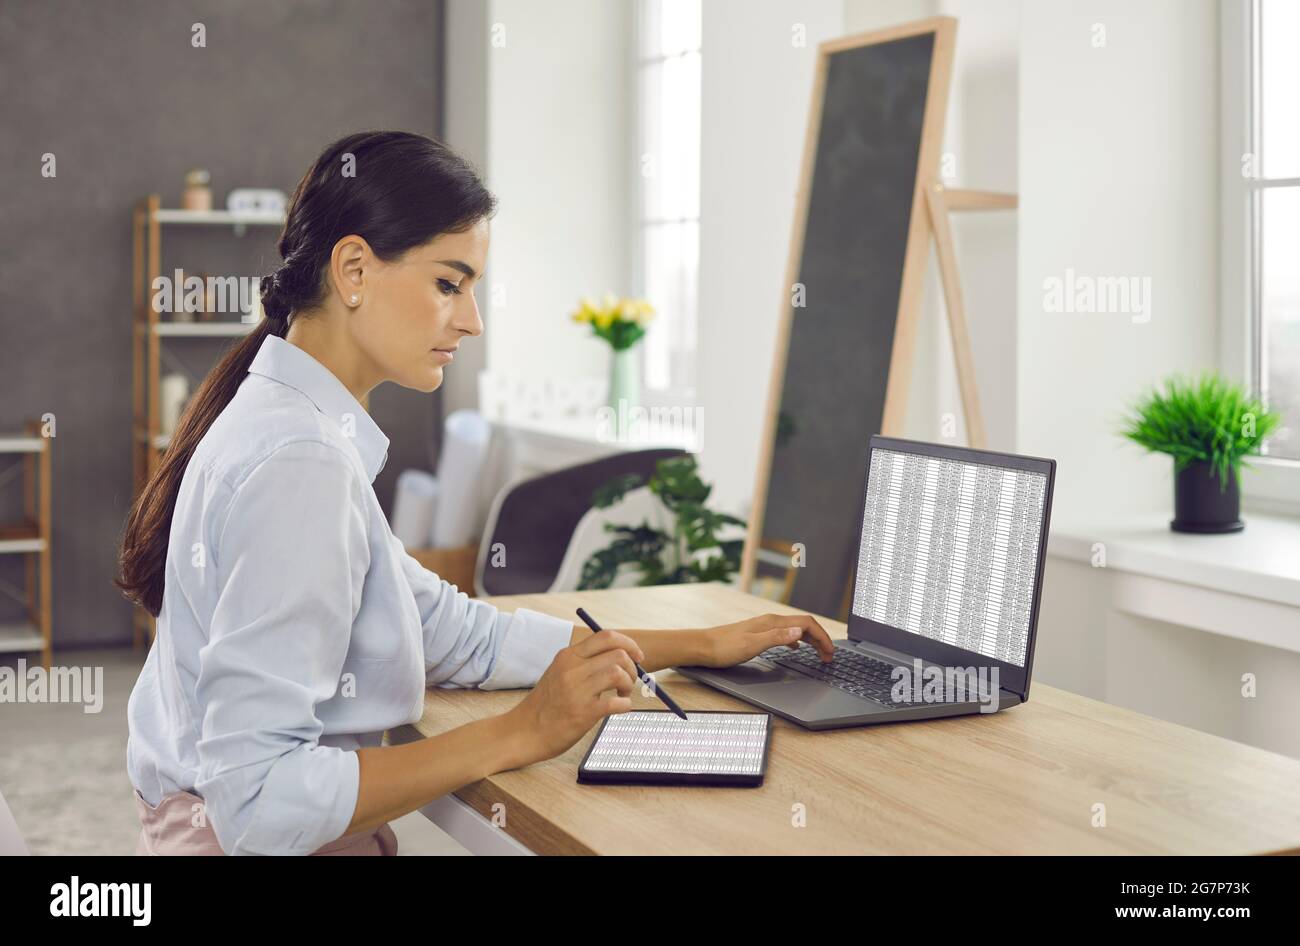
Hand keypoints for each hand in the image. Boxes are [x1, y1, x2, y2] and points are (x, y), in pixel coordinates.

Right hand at [504, 629, 644, 766]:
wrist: (522, 732)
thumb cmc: (545, 705)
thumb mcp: (559, 673)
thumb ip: (583, 664)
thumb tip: (620, 659)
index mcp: (567, 656)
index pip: (606, 637)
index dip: (629, 644)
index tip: (638, 657)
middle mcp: (572, 669)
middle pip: (618, 654)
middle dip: (632, 668)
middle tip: (628, 682)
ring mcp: (576, 690)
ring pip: (618, 673)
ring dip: (629, 684)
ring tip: (622, 695)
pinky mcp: (582, 713)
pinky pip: (616, 702)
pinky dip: (625, 705)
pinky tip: (618, 708)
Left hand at [700, 613, 834, 667]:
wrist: (702, 647)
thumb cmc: (724, 648)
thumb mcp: (753, 645)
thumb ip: (778, 637)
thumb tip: (801, 632)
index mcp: (772, 622)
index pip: (806, 624)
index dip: (822, 637)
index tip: (830, 652)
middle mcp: (770, 621)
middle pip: (803, 625)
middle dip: (820, 639)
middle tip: (829, 656)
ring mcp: (764, 627)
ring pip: (795, 630)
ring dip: (810, 640)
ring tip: (818, 653)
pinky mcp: (758, 634)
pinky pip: (785, 634)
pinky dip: (797, 641)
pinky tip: (795, 648)